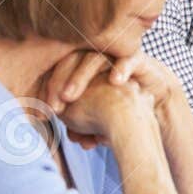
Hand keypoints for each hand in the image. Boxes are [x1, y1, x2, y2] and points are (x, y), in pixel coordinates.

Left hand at [42, 50, 188, 147]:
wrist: (149, 109)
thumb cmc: (114, 115)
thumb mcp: (90, 121)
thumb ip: (76, 125)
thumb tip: (66, 136)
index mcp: (78, 70)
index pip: (56, 73)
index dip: (48, 92)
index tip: (43, 114)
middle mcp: (94, 60)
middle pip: (70, 62)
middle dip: (59, 84)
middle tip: (55, 106)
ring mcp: (116, 57)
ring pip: (93, 58)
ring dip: (81, 77)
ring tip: (71, 96)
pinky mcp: (138, 59)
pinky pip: (128, 58)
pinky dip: (121, 68)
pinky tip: (115, 80)